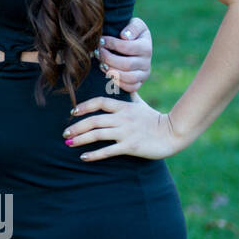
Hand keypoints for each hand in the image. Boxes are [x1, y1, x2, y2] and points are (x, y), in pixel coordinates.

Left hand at [63, 92, 185, 161]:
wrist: (173, 133)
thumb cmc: (155, 119)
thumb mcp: (140, 104)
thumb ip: (129, 95)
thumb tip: (123, 82)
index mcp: (123, 107)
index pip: (99, 102)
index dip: (84, 106)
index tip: (72, 112)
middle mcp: (122, 118)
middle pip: (93, 120)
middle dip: (76, 126)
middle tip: (65, 132)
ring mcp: (125, 133)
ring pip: (97, 134)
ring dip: (80, 139)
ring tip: (69, 143)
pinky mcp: (130, 146)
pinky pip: (108, 151)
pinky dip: (94, 154)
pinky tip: (83, 157)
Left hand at [97, 15, 151, 92]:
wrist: (135, 44)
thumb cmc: (131, 33)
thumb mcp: (135, 24)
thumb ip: (133, 27)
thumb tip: (125, 36)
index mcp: (146, 46)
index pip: (127, 47)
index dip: (111, 43)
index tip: (100, 40)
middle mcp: (147, 62)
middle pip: (126, 65)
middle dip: (108, 58)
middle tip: (97, 52)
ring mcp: (144, 73)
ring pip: (128, 78)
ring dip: (111, 71)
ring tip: (101, 63)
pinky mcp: (139, 82)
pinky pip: (130, 87)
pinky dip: (118, 83)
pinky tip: (107, 73)